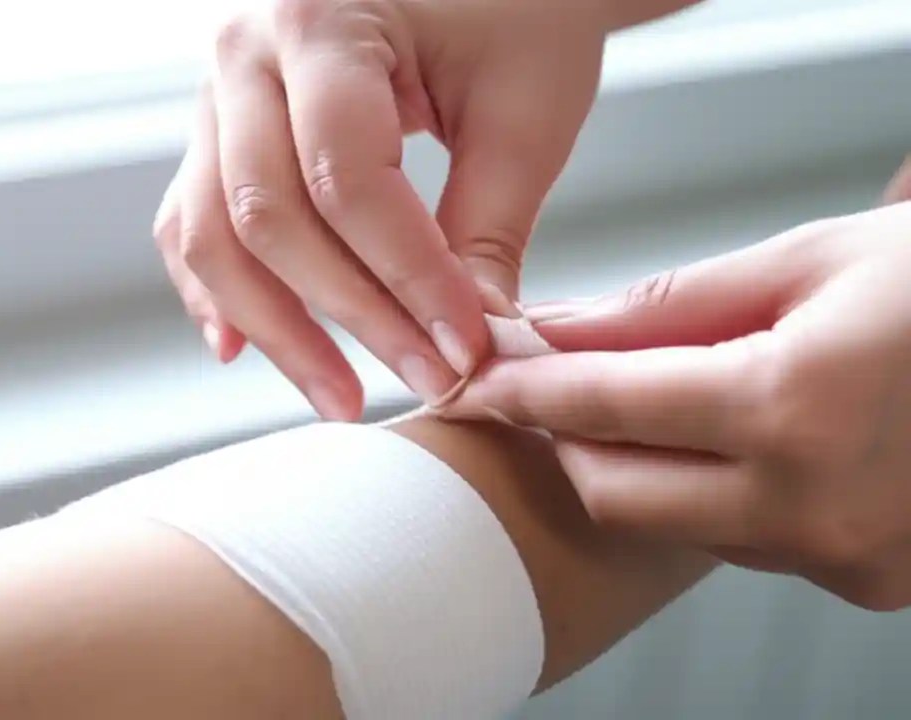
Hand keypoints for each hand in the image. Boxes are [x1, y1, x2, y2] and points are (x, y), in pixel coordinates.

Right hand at [153, 0, 616, 418]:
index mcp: (322, 17)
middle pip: (266, 215)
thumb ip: (485, 232)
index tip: (464, 348)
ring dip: (275, 328)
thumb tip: (469, 352)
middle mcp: (245, 52)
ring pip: (213, 234)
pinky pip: (193, 225)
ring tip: (341, 396)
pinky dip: (216, 293)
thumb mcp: (522, 112)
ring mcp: (216, 93)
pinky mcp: (216, 135)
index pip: (346, 177)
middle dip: (347, 314)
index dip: (406, 276)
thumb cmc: (513, 14)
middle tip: (422, 380)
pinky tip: (244, 350)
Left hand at [440, 176, 910, 609]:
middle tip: (558, 386)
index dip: (529, 391)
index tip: (481, 382)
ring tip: (660, 399)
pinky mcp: (869, 581)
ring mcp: (849, 555)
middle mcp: (820, 502)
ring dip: (641, 466)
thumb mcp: (807, 261)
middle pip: (617, 492)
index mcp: (800, 406)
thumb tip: (559, 329)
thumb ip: (668, 306)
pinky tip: (731, 442)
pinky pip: (744, 543)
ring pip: (676, 524)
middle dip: (570, 439)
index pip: (609, 406)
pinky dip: (712, 494)